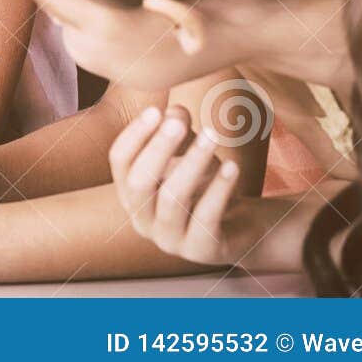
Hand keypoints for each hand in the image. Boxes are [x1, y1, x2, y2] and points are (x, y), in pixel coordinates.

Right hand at [109, 105, 241, 265]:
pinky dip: (218, 189)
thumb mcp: (191, 152)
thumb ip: (179, 131)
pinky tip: (232, 166)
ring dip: (191, 163)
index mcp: (130, 194)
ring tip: (212, 135)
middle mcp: (143, 220)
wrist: (241, 228)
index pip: (120, 162)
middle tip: (178, 122)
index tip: (155, 110)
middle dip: (157, 149)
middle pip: (138, 183)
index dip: (134, 135)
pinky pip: (206, 218)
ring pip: (172, 199)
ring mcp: (170, 240)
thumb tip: (175, 112)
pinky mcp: (201, 250)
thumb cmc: (206, 185)